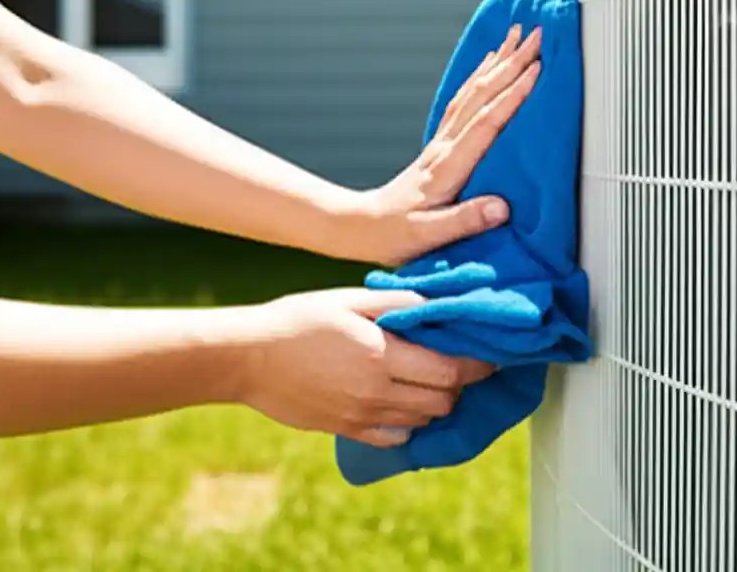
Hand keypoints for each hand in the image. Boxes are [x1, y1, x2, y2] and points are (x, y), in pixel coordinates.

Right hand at [237, 288, 493, 446]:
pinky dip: (409, 423)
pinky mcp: (347, 429)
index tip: (487, 356)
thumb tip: (435, 305)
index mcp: (382, 355)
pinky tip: (403, 402)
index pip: (449, 371)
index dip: (476, 365)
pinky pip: (395, 437)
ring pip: (423, 420)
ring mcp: (362, 415)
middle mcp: (377, 391)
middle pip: (443, 401)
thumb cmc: (299, 319)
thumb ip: (396, 303)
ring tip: (429, 381)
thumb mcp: (349, 299)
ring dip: (436, 403)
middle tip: (455, 365)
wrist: (249, 357)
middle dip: (459, 385)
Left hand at [349, 24, 542, 265]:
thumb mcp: (430, 236)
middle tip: (536, 35)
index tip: (535, 70)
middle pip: (481, 95)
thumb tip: (502, 208)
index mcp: (448, 166)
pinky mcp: (439, 144)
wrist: (362, 227)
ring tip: (516, 36)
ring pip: (472, 91)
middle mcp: (444, 146)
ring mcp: (441, 142)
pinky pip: (462, 101)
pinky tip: (488, 65)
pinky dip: (479, 77)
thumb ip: (466, 220)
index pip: (485, 123)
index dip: (512, 95)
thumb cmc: (395, 235)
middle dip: (510, 63)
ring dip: (497, 62)